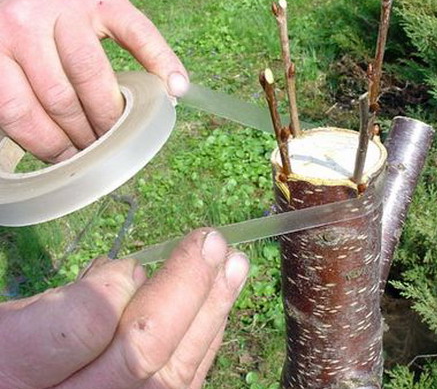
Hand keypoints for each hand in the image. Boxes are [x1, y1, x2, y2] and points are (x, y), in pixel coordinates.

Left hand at [0, 0, 188, 162]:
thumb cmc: (18, 14)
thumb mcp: (2, 49)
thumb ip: (18, 86)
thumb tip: (56, 144)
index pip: (20, 111)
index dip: (48, 145)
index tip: (68, 159)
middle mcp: (24, 23)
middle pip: (61, 100)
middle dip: (85, 136)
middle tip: (100, 150)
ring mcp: (67, 8)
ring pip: (94, 80)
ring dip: (113, 117)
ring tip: (123, 132)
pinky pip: (139, 36)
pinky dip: (162, 64)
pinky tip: (175, 89)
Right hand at [0, 229, 247, 388]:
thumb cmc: (9, 359)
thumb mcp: (9, 321)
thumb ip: (65, 301)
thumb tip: (131, 273)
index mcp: (15, 370)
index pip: (86, 325)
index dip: (118, 286)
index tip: (130, 264)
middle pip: (144, 352)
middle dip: (187, 288)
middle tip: (213, 241)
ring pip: (173, 374)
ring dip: (211, 311)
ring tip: (234, 266)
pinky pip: (181, 386)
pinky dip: (203, 341)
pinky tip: (217, 307)